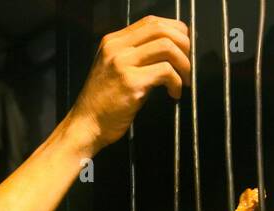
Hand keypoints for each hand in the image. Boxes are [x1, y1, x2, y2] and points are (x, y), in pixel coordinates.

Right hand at [67, 15, 191, 154]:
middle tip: (187, 65)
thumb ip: (134, 57)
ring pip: (167, 47)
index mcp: (113, 42)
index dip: (174, 30)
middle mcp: (117, 48)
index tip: (184, 46)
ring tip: (183, 80)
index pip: (151, 21)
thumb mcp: (114, 70)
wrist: (85, 126)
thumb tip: (168, 52)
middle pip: (162, 29)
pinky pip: (165, 72)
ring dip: (183, 64)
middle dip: (184, 45)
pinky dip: (177, 83)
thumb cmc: (102, 104)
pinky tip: (174, 94)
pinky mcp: (131, 83)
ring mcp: (123, 64)